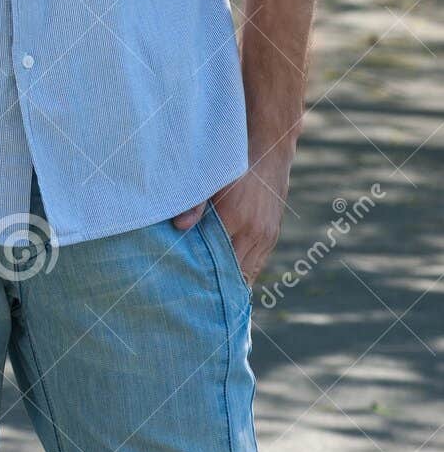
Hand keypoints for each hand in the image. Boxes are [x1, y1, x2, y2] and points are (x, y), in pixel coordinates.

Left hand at [169, 146, 292, 286]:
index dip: (207, 277)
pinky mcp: (272, 234)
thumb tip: (178, 227)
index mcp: (235, 219)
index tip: (193, 291)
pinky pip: (259, 262)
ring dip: (234, 281)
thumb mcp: (211, 177)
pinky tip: (232, 278)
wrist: (270, 150)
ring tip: (215, 296)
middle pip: (235, 272)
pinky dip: (246, 271)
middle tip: (200, 300)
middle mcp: (254, 231)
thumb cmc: (234, 162)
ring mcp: (266, 235)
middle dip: (219, 285)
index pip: (218, 260)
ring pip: (249, 271)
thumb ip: (194, 203)